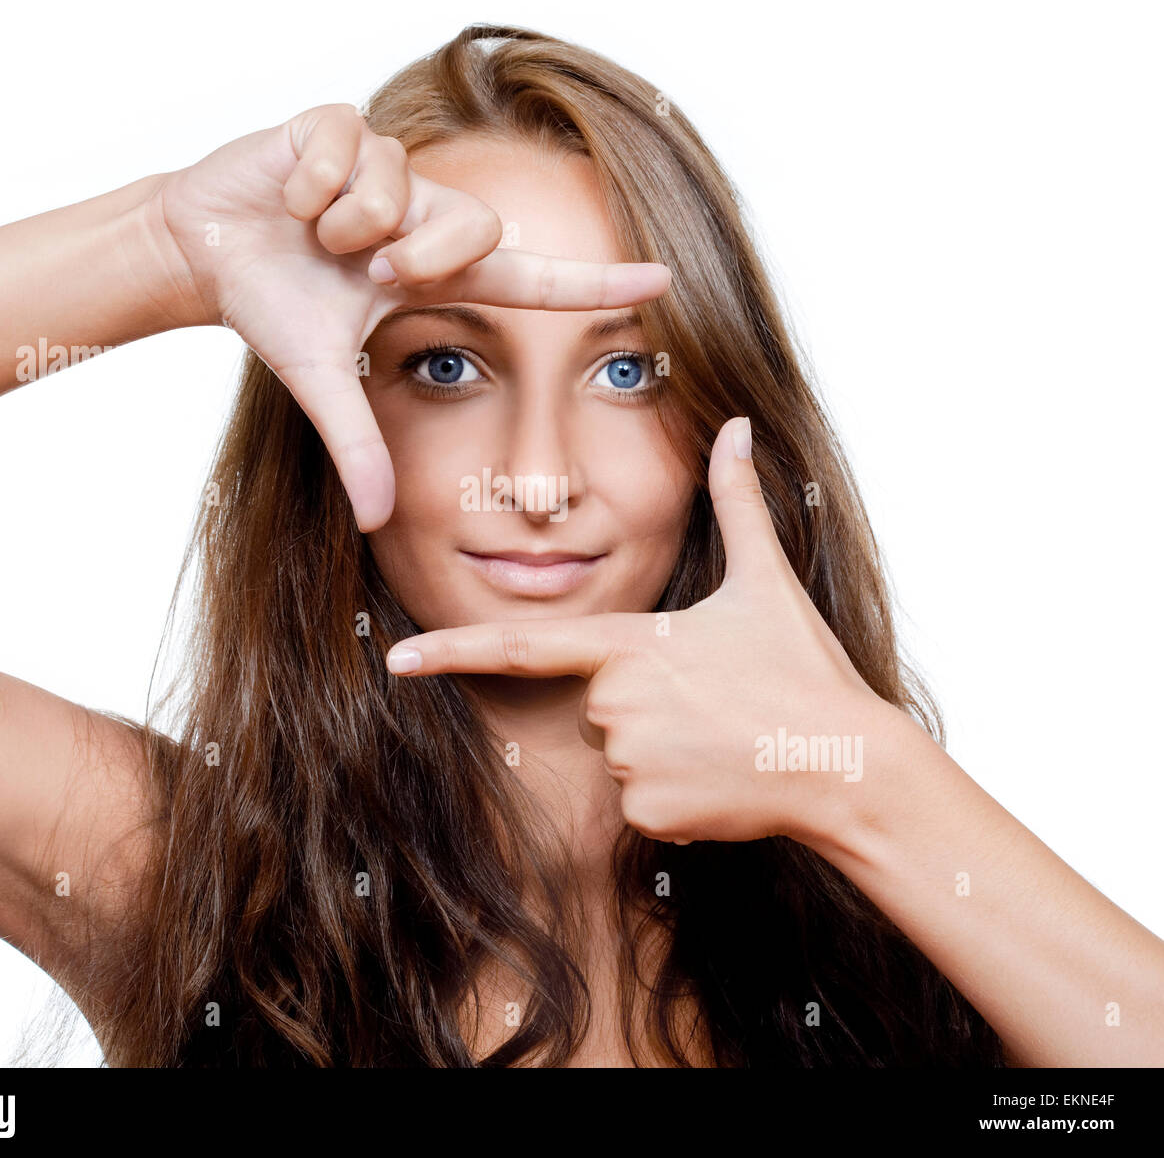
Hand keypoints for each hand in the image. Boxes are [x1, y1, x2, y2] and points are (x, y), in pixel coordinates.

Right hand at [148, 103, 672, 531]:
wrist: (205, 250)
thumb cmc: (276, 306)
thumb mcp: (320, 380)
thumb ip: (359, 446)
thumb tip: (376, 523)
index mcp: (437, 272)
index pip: (532, 278)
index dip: (595, 282)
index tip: (663, 280)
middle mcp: (426, 214)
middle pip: (472, 229)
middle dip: (410, 259)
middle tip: (359, 272)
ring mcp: (389, 165)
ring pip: (397, 189)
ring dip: (342, 225)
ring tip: (312, 233)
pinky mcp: (342, 123)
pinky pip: (347, 148)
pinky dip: (307, 186)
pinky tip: (290, 198)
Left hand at [382, 416, 912, 847]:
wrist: (847, 764)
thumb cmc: (803, 669)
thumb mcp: (764, 581)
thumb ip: (736, 501)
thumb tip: (738, 426)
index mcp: (630, 643)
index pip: (521, 646)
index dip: (450, 650)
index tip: (395, 657)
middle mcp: (616, 703)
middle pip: (599, 703)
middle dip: (644, 703)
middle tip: (713, 700)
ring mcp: (630, 762)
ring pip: (622, 754)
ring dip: (663, 748)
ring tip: (724, 737)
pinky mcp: (649, 814)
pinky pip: (642, 801)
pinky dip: (676, 794)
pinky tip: (722, 777)